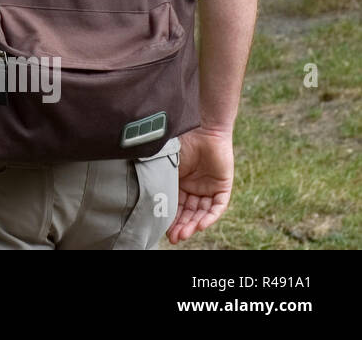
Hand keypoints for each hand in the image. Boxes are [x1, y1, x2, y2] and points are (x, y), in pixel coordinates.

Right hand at [167, 127, 233, 243]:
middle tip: (174, 237)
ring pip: (202, 212)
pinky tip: (200, 225)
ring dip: (194, 224)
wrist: (200, 126)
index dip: (169, 217)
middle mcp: (193, 187)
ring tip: (184, 234)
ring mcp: (208, 187)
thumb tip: (141, 196)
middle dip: (181, 225)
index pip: (174, 205)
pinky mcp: (222, 186)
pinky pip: (217, 206)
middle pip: (188, 212)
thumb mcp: (165, 164)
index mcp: (179, 182)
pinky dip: (209, 216)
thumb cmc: (179, 140)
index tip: (161, 229)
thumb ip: (159, 178)